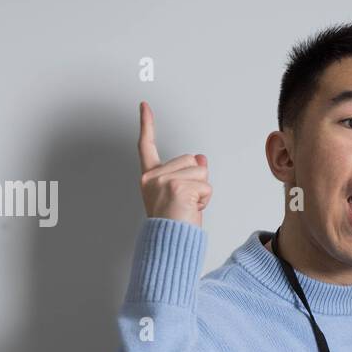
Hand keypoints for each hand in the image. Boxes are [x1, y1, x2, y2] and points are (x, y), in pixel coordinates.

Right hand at [137, 100, 210, 227]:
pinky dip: (206, 199)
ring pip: (201, 171)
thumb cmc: (173, 225)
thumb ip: (187, 174)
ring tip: (188, 206)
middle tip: (185, 201)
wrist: (170, 245)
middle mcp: (152, 176)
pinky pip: (206, 185)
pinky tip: (192, 209)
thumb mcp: (180, 195)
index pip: (146, 146)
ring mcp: (164, 181)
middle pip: (190, 160)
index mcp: (149, 177)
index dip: (147, 124)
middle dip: (196, 179)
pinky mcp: (178, 187)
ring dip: (202, 190)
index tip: (145, 106)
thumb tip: (201, 157)